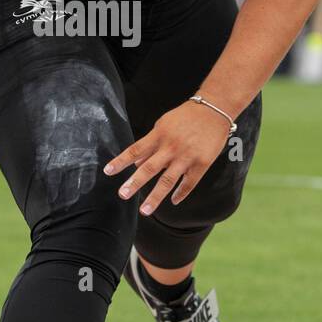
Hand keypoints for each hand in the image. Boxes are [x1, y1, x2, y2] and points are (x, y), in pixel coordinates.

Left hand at [103, 101, 232, 214]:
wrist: (214, 110)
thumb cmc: (186, 117)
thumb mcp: (163, 125)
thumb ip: (150, 144)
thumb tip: (135, 162)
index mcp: (159, 135)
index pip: (135, 150)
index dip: (121, 161)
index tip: (108, 172)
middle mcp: (171, 147)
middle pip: (149, 168)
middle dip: (135, 182)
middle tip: (122, 195)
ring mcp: (186, 157)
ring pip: (168, 180)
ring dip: (155, 196)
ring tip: (145, 210)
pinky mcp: (202, 163)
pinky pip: (189, 183)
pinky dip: (180, 193)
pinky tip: (173, 201)